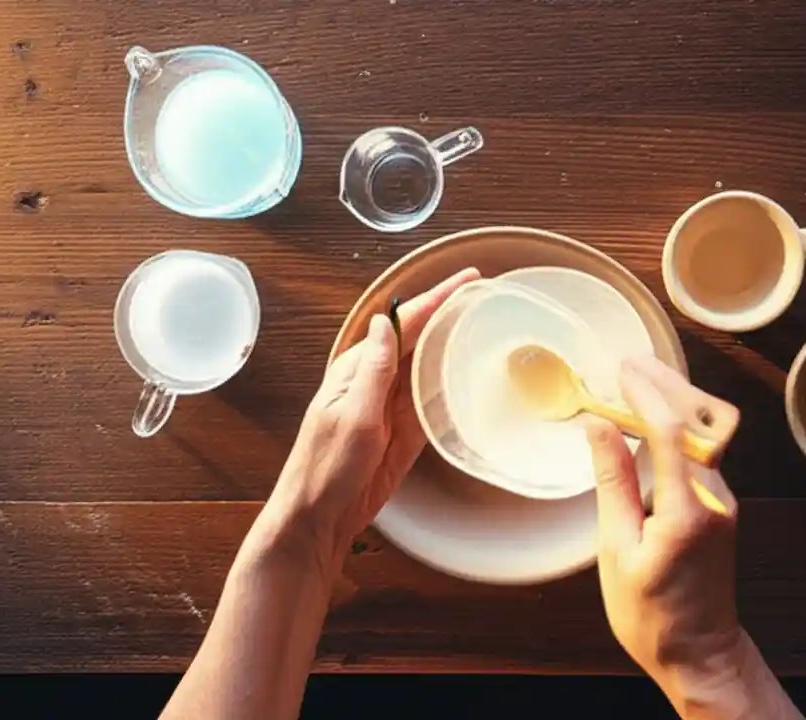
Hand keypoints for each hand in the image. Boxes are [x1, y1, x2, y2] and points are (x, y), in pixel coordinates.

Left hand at [268, 268, 479, 569]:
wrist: (319, 519)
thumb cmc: (326, 470)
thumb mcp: (353, 417)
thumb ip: (373, 371)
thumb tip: (386, 322)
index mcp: (359, 369)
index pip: (404, 322)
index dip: (437, 298)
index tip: (467, 279)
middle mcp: (377, 381)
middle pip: (419, 336)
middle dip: (449, 311)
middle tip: (486, 292)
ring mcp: (392, 406)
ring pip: (427, 363)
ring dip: (453, 341)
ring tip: (485, 321)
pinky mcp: (404, 432)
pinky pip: (431, 399)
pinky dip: (451, 381)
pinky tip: (470, 371)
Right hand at [586, 356, 800, 719]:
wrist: (699, 654)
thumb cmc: (652, 615)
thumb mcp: (617, 549)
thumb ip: (612, 481)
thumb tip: (599, 427)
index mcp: (687, 511)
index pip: (672, 431)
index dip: (647, 393)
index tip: (621, 368)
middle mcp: (714, 498)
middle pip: (701, 420)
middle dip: (668, 383)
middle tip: (630, 362)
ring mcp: (722, 501)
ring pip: (706, 432)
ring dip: (675, 400)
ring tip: (636, 381)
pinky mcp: (719, 506)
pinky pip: (702, 452)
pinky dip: (678, 427)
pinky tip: (650, 421)